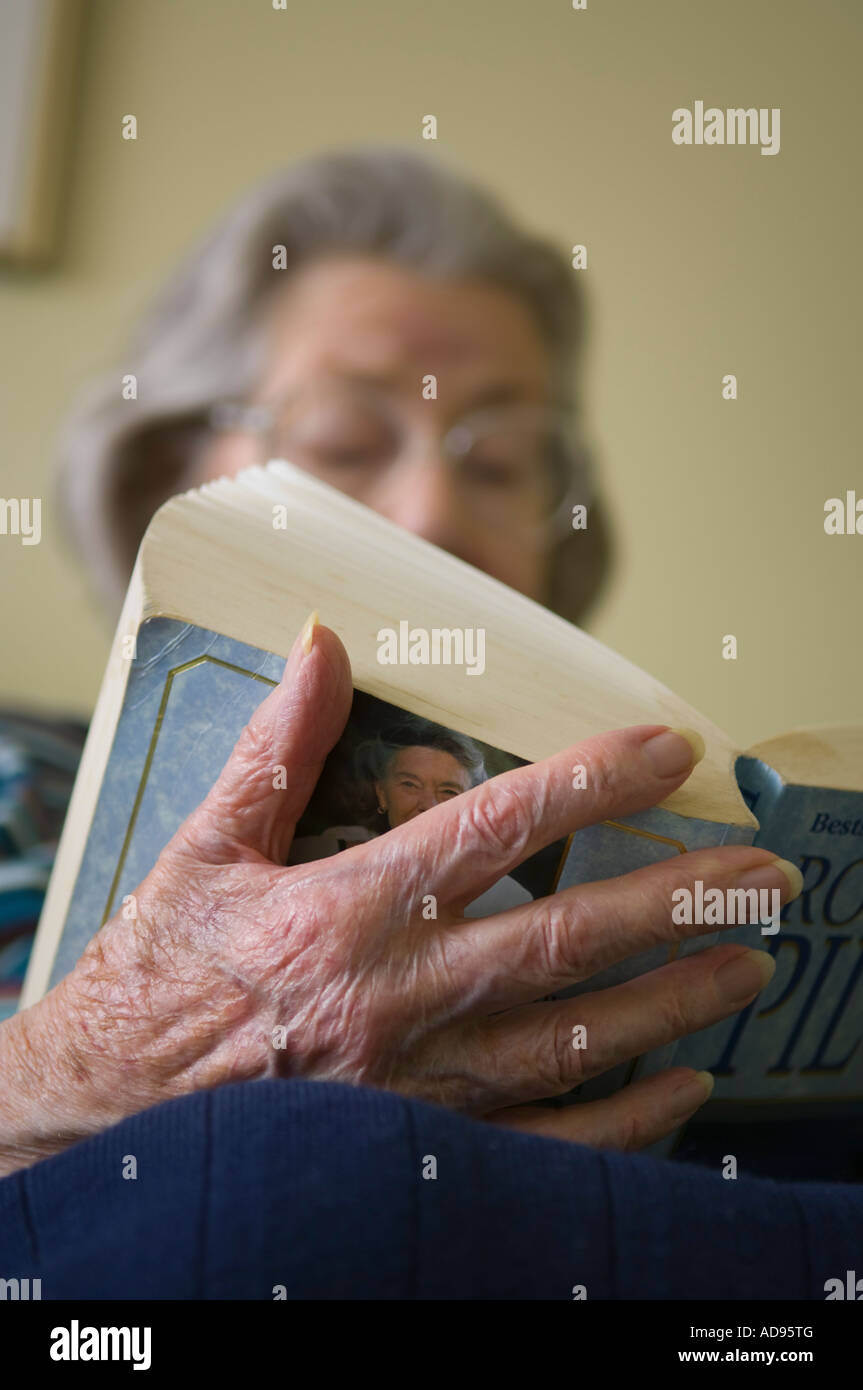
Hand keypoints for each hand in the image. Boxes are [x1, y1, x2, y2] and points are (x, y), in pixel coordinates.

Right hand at [1, 617, 797, 1172]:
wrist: (106, 1115)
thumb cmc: (156, 979)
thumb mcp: (205, 851)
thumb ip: (278, 748)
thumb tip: (322, 644)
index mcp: (346, 908)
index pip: (495, 826)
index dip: (592, 781)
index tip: (668, 749)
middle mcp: (397, 994)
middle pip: (567, 939)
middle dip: (680, 899)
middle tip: (766, 874)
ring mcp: (418, 1084)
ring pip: (577, 1039)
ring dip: (675, 1001)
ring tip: (749, 965)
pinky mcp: (423, 1151)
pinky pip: (547, 1143)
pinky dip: (627, 1120)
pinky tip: (685, 1089)